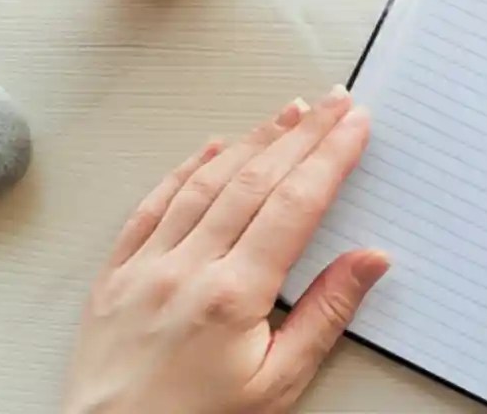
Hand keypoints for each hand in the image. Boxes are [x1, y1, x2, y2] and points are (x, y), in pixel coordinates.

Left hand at [63, 87, 388, 413]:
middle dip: (301, 135)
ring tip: (287, 113)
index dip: (330, 157)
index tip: (355, 125)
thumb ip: (324, 315)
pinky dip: (185, 169)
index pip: (295, 205)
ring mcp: (146, 264)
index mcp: (233, 295)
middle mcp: (187, 268)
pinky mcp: (117, 272)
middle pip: (255, 180)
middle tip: (332, 102)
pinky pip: (153, 204)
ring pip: (205, 182)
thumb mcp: (278, 385)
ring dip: (252, 141)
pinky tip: (211, 147)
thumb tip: (369, 261)